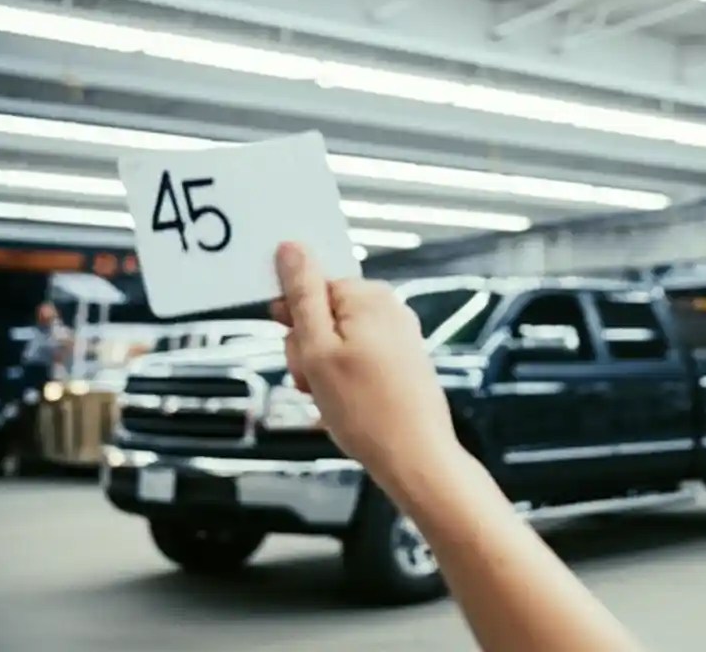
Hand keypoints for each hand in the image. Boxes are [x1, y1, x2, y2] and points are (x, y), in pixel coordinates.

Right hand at [270, 242, 460, 489]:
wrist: (414, 457)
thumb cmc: (367, 410)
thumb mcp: (318, 349)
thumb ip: (302, 295)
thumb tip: (291, 247)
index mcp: (369, 296)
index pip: (309, 288)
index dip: (294, 324)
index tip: (299, 354)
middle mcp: (389, 309)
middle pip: (321, 317)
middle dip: (308, 352)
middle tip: (316, 382)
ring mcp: (399, 335)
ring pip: (335, 344)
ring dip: (323, 372)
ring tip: (333, 399)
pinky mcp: (402, 361)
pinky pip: (356, 362)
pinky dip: (344, 383)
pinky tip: (348, 406)